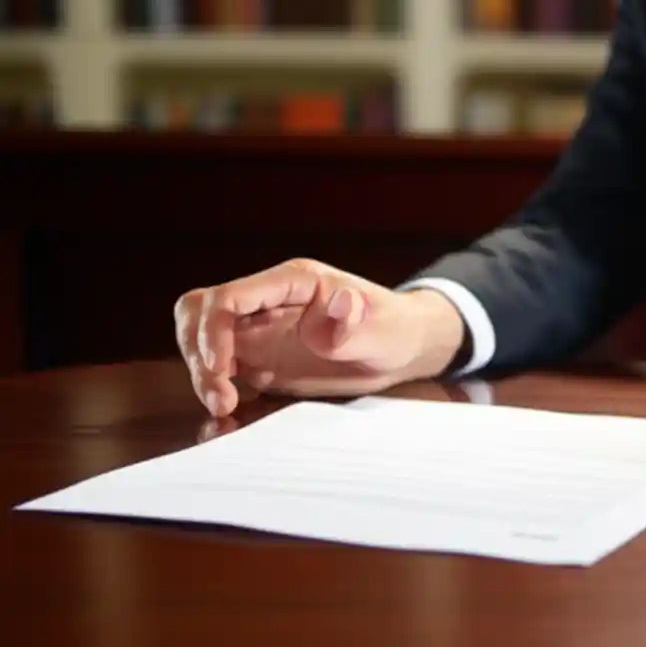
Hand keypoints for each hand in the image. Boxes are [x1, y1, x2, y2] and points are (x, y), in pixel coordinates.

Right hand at [175, 259, 465, 416]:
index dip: (214, 331)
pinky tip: (232, 408)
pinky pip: (220, 365)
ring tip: (225, 405)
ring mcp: (260, 329)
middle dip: (198, 352)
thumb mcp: (382, 328)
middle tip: (221, 395)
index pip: (229, 297)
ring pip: (201, 337)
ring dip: (201, 372)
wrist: (401, 347)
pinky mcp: (260, 356)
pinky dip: (215, 385)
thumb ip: (354, 323)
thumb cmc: (394, 327)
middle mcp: (267, 302)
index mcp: (292, 283)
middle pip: (199, 312)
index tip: (223, 368)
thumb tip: (340, 303)